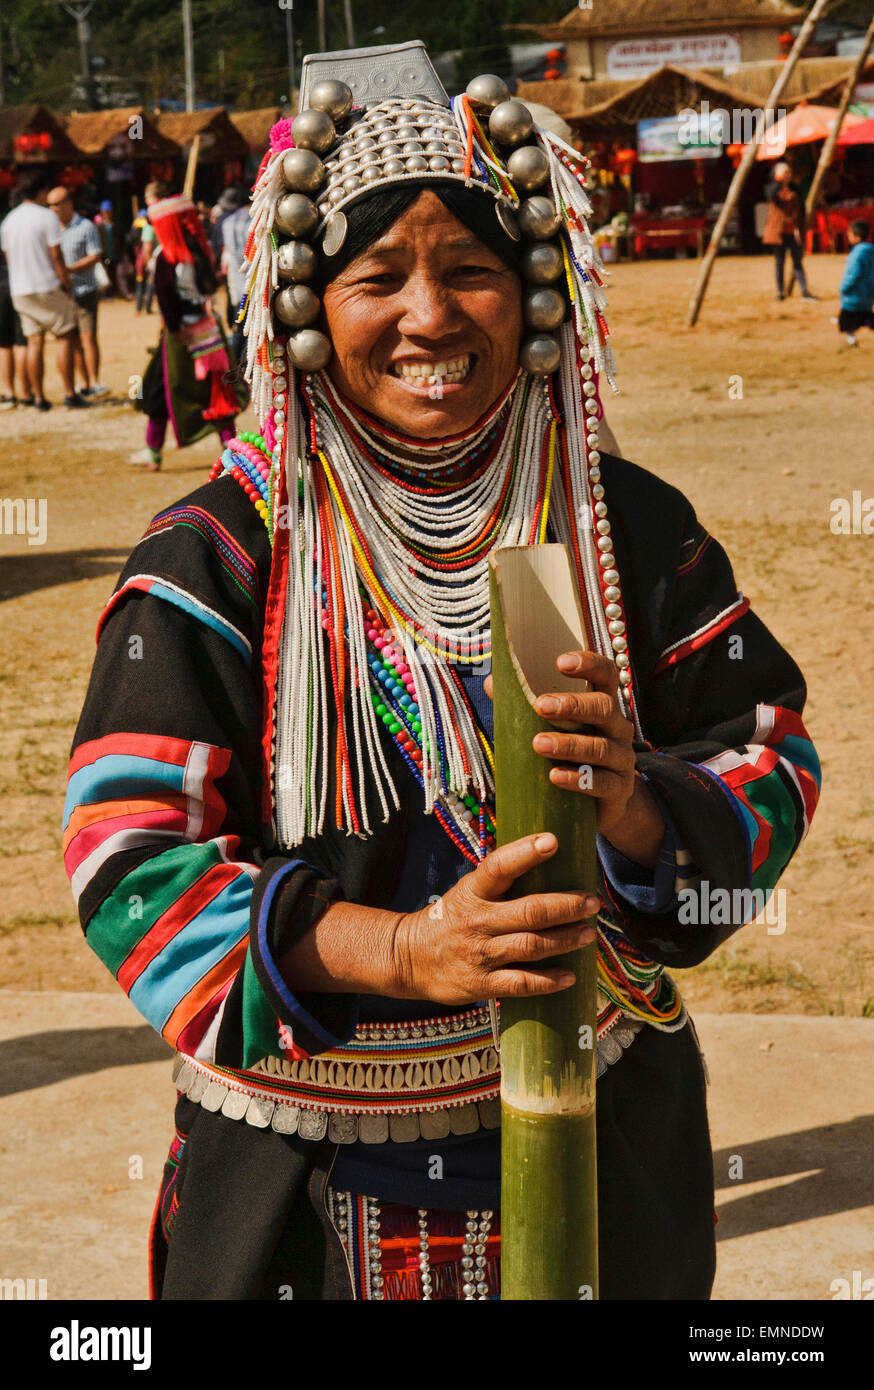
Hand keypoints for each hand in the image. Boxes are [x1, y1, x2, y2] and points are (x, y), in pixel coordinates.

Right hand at [393, 833, 598, 1002]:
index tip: (553, 840)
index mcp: (472, 891)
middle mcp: (477, 921)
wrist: (409, 958)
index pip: (498, 866)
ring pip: (531, 946)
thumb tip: (545, 858)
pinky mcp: (482, 984)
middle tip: (592, 901)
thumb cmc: (450, 918)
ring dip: (565, 940)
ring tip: (588, 933)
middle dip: (566, 906)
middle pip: (529, 912)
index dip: (525, 853)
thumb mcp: (467, 892)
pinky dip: (548, 981)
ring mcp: (480, 954)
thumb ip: (499, 882)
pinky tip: (570, 976)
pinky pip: (521, 983)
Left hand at [485, 650, 664, 865]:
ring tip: (538, 744)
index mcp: (602, 705)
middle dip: (572, 705)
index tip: (560, 662)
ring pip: (600, 747)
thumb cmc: (570, 754)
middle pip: (603, 707)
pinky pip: (602, 783)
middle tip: (541, 705)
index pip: (606, 675)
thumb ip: (523, 706)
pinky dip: (578, 779)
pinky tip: (555, 776)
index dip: (589, 665)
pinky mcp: (620, 788)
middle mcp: (617, 727)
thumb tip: (491, 682)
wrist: (602, 802)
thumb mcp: (550, 728)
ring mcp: (622, 758)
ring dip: (569, 744)